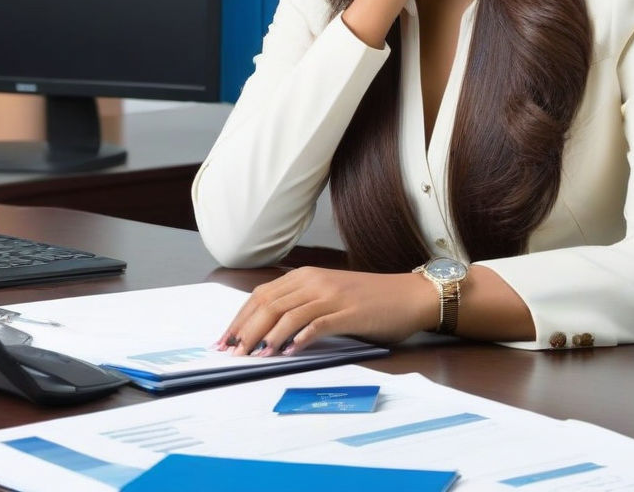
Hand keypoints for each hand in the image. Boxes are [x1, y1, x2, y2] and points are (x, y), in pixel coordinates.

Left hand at [212, 267, 438, 355]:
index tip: (224, 340)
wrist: (409, 296)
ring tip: (253, 356)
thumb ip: (302, 304)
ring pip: (287, 313)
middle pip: (268, 303)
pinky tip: (289, 352)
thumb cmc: (370, 300)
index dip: (239, 318)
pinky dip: (299, 338)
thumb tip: (266, 328)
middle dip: (245, 330)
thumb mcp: (330, 295)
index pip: (261, 295)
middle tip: (231, 353)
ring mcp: (333, 295)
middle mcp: (316, 281)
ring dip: (266, 337)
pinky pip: (317, 324)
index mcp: (308, 276)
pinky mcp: (349, 312)